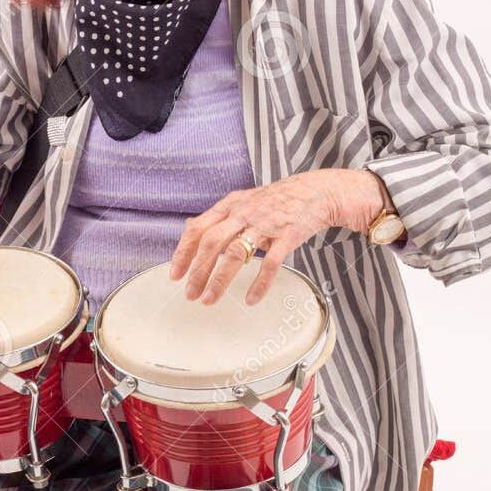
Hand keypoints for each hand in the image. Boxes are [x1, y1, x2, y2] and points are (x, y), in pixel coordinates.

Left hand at [167, 169, 386, 305]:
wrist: (316, 191)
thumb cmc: (276, 200)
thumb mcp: (243, 201)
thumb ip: (217, 217)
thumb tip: (190, 229)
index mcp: (230, 205)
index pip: (198, 228)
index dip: (183, 252)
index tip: (175, 274)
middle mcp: (244, 213)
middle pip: (212, 242)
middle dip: (197, 270)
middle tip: (190, 294)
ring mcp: (265, 224)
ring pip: (236, 253)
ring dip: (219, 279)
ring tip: (209, 299)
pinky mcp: (287, 235)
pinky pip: (271, 262)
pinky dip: (260, 283)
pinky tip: (251, 299)